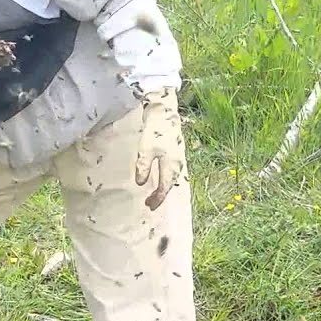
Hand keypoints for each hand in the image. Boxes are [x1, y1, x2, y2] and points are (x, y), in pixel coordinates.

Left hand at [134, 87, 184, 209]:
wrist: (164, 114)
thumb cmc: (155, 132)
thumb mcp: (145, 150)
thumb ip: (143, 167)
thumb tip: (141, 183)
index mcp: (171, 165)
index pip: (165, 187)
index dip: (157, 198)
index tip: (149, 206)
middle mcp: (178, 164)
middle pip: (170, 185)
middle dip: (160, 195)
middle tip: (150, 203)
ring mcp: (179, 158)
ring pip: (172, 178)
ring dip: (164, 187)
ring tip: (154, 194)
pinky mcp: (177, 153)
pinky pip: (172, 171)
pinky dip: (166, 179)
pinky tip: (160, 178)